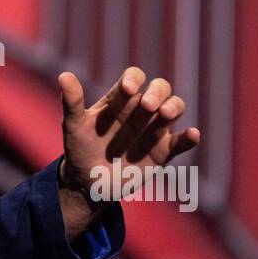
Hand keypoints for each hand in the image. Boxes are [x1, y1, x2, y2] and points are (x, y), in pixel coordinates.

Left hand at [57, 66, 200, 200]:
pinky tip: (193, 134)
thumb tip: (64, 75)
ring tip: (165, 114)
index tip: (127, 90)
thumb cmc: (79, 148)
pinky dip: (189, 138)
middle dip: (157, 92)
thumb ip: (72, 101)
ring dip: (174, 107)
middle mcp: (139, 111)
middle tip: (147, 106)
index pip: (133, 78)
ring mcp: (152, 130)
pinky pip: (180, 142)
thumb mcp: (73, 125)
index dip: (133, 79)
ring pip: (174, 109)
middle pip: (159, 89)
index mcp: (119, 100)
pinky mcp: (162, 152)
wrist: (87, 183)